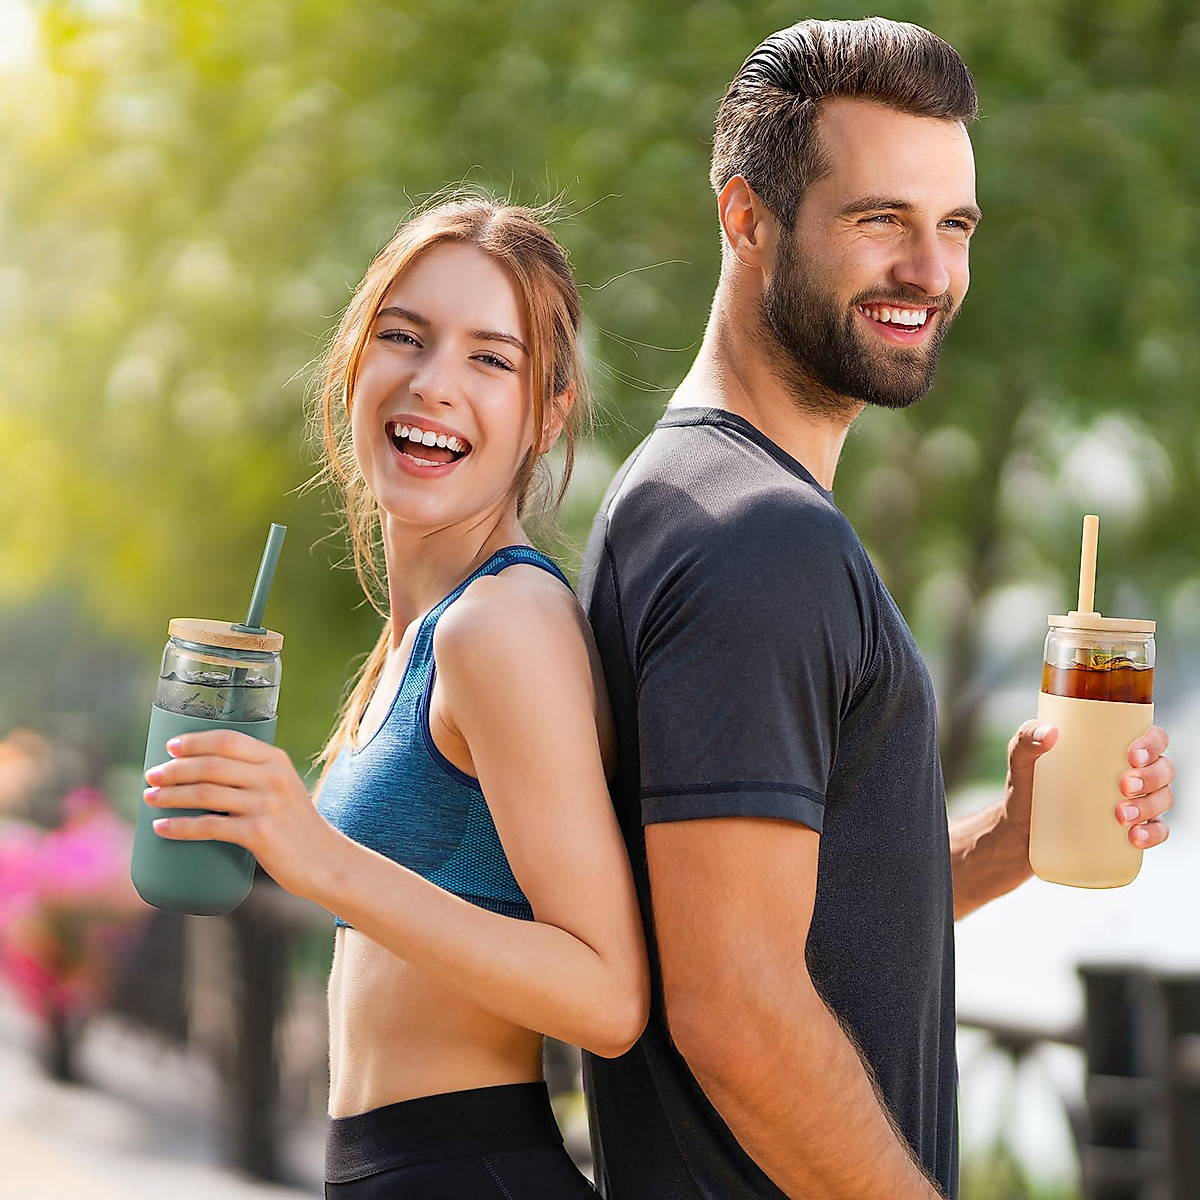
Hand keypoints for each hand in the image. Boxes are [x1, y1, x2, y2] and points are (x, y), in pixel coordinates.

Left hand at [143, 729, 335, 900]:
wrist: (324, 861)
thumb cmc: (295, 826)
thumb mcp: (282, 789)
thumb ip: (254, 776)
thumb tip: (201, 773)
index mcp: (277, 760)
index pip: (229, 740)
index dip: (195, 741)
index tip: (170, 747)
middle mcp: (273, 778)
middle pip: (212, 766)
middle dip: (174, 769)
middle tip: (152, 776)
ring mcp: (267, 805)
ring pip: (206, 794)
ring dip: (170, 795)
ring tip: (149, 798)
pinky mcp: (260, 834)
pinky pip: (210, 827)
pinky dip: (180, 827)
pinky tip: (161, 827)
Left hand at [1004, 720, 1173, 850]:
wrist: (1021, 830)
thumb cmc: (1027, 784)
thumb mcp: (1021, 758)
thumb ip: (1027, 738)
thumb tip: (1050, 733)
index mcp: (1114, 746)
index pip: (1151, 737)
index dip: (1152, 743)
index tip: (1132, 756)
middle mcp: (1132, 771)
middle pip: (1163, 768)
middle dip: (1151, 777)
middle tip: (1124, 786)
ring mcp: (1136, 801)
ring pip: (1163, 799)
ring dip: (1150, 806)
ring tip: (1121, 816)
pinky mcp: (1132, 829)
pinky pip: (1158, 831)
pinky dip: (1153, 834)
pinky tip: (1135, 838)